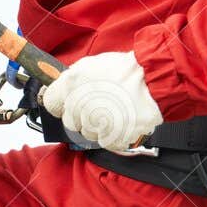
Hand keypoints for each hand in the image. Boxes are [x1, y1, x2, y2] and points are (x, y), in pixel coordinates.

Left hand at [40, 51, 163, 153]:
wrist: (156, 80)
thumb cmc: (128, 70)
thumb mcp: (92, 64)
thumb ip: (73, 80)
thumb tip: (65, 91)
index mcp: (72, 84)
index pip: (51, 103)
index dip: (61, 104)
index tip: (68, 104)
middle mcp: (80, 105)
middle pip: (71, 122)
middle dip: (83, 117)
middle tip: (102, 105)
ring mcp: (95, 123)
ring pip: (89, 134)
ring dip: (100, 127)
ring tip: (117, 110)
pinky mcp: (111, 138)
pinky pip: (106, 141)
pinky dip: (115, 135)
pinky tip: (123, 120)